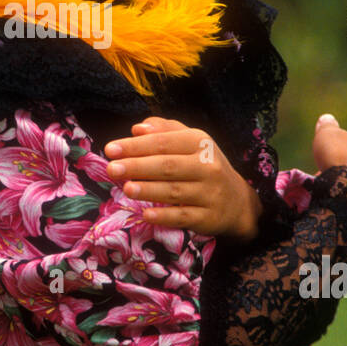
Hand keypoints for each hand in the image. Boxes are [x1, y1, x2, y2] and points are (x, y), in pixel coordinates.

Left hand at [104, 116, 261, 239]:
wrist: (236, 201)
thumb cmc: (203, 165)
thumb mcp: (189, 142)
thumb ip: (164, 131)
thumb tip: (137, 128)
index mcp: (200, 143)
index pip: (164, 142)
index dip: (136, 145)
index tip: (110, 149)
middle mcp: (208, 166)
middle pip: (168, 165)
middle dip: (138, 166)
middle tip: (112, 169)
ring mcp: (210, 193)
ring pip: (175, 191)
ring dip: (149, 190)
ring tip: (126, 188)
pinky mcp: (208, 217)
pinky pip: (184, 216)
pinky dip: (165, 216)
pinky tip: (146, 215)